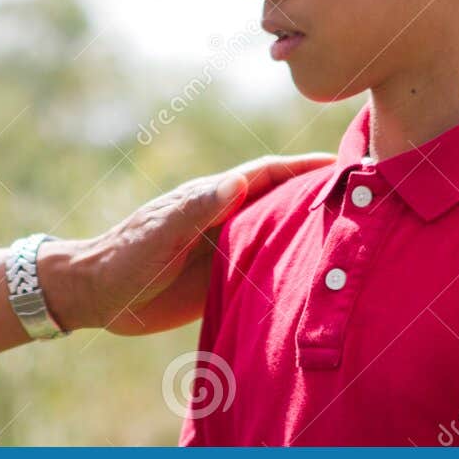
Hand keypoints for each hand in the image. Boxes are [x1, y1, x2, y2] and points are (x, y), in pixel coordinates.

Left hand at [38, 152, 335, 335]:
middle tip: (365, 198)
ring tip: (354, 238)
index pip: (265, 175)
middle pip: (278, 201)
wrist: (94, 295)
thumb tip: (237, 182)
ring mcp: (223, 249)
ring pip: (275, 234)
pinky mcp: (219, 280)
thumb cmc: (122, 260)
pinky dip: (289, 268)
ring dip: (308, 232)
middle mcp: (223, 219)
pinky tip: (315, 281)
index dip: (301, 167)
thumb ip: (194, 210)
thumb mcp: (158, 235)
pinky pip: (262, 268)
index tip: (342, 163)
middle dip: (316, 194)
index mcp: (210, 200)